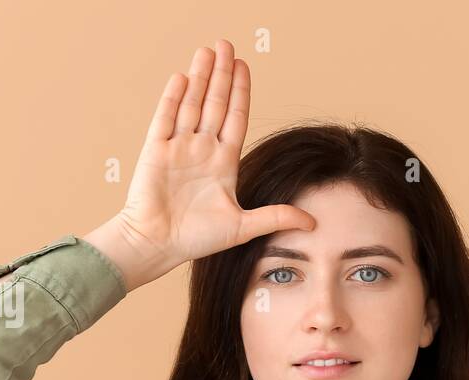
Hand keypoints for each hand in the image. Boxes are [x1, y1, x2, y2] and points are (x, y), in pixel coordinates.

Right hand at [85, 39, 315, 291]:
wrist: (158, 246)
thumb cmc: (196, 239)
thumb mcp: (244, 227)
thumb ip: (276, 217)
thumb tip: (312, 223)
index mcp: (223, 163)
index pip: (235, 119)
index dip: (241, 93)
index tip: (245, 67)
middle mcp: (201, 150)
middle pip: (215, 104)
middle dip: (222, 75)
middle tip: (228, 45)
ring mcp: (178, 148)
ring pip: (192, 104)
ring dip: (201, 77)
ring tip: (208, 51)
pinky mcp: (156, 151)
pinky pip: (166, 118)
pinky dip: (174, 98)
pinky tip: (183, 77)